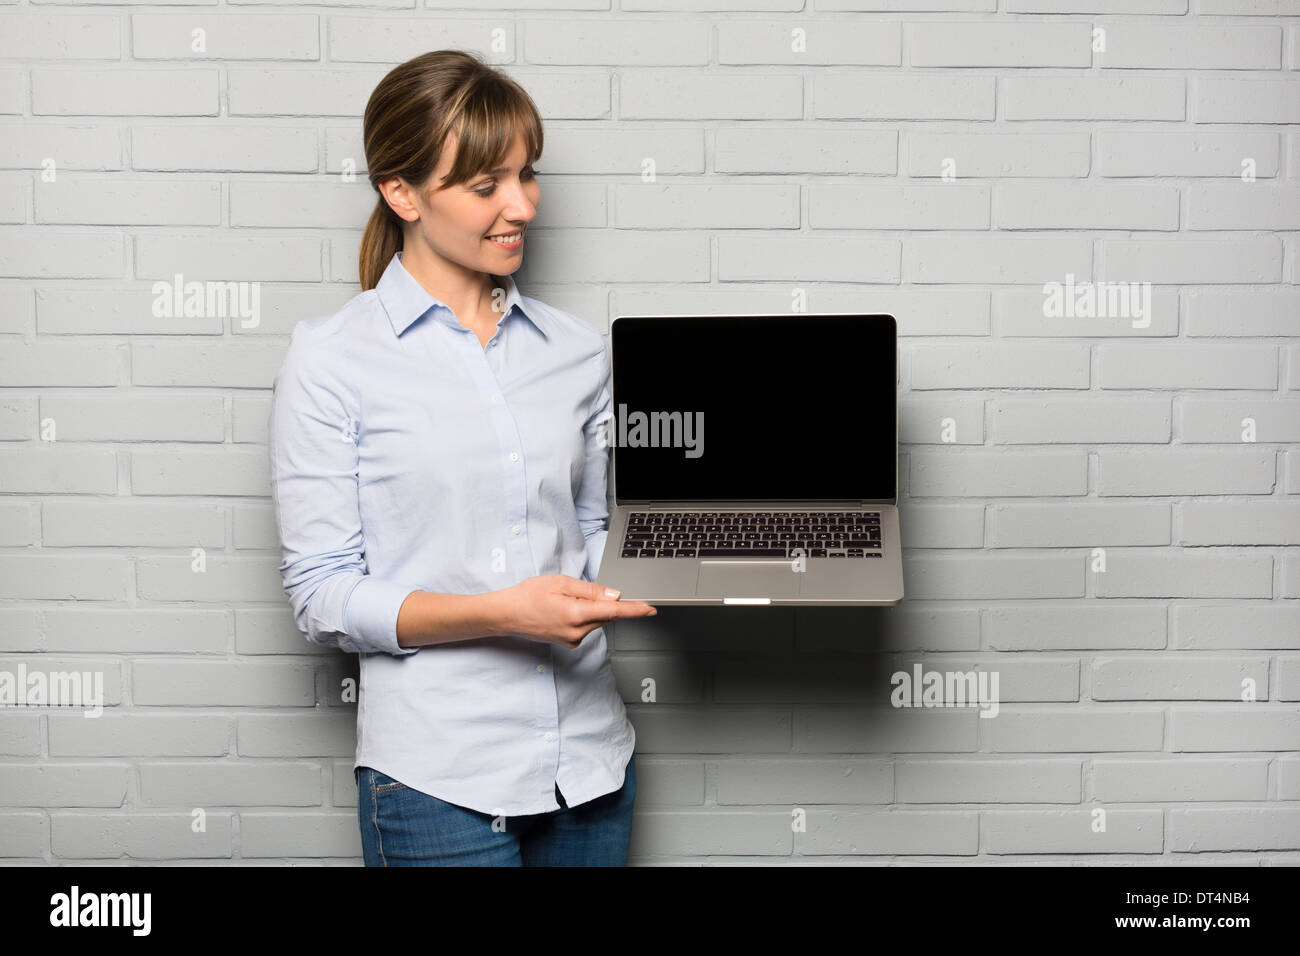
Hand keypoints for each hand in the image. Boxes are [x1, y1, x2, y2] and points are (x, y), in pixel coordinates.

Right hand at [498, 574, 656, 649]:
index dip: (635, 610)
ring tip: (563, 599)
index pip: (614, 612)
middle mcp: (577, 631)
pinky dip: (583, 617)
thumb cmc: (529, 595)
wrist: (507, 614)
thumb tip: (614, 596)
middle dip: (604, 602)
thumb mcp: (561, 583)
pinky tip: (563, 610)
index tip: (651, 609)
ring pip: (596, 621)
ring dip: (591, 609)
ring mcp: (572, 639)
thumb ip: (590, 590)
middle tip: (580, 590)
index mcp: (576, 614)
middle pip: (606, 615)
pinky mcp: (569, 643)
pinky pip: (586, 627)